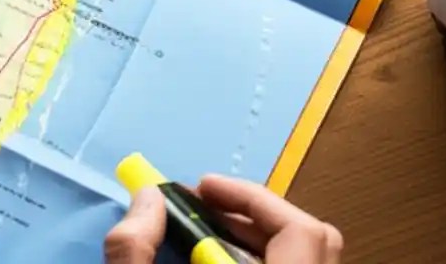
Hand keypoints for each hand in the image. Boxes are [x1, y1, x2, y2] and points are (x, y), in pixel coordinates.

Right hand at [104, 175, 342, 262]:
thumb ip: (135, 254)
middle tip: (202, 208)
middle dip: (251, 213)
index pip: (301, 231)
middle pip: (310, 237)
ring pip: (301, 257)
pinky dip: (255, 260)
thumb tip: (147, 199)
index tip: (203, 188)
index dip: (252, 199)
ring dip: (253, 238)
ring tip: (201, 238)